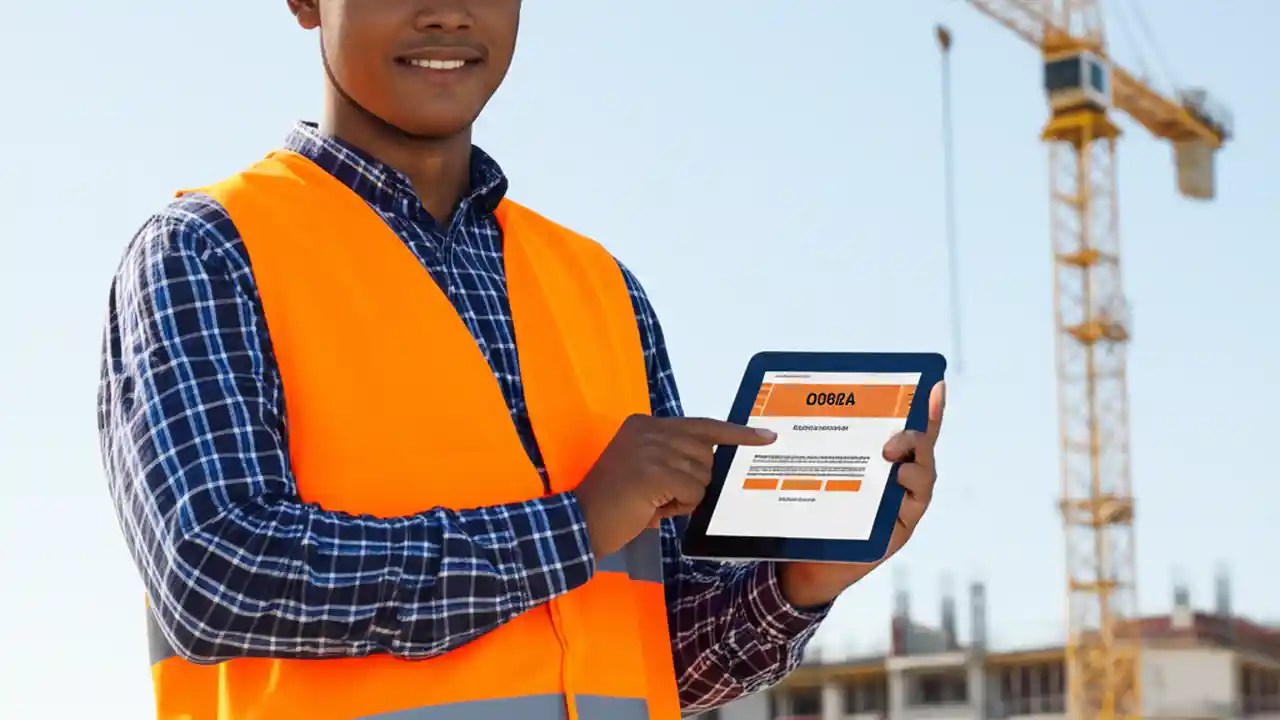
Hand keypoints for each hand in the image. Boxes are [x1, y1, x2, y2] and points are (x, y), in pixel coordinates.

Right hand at [575, 415, 776, 558]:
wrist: (580, 520)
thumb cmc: (614, 502)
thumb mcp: (645, 469)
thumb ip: (675, 459)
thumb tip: (712, 466)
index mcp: (646, 424)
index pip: (702, 425)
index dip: (736, 433)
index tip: (766, 436)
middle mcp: (650, 429)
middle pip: (707, 453)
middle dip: (695, 480)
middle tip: (663, 495)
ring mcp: (652, 448)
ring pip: (703, 474)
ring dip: (685, 496)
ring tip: (653, 501)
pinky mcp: (655, 471)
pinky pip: (693, 491)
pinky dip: (680, 506)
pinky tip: (653, 508)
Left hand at [778, 381, 945, 607]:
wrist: (801, 562)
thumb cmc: (808, 513)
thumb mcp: (812, 474)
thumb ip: (817, 448)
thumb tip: (793, 411)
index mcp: (880, 462)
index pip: (907, 431)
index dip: (926, 409)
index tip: (935, 385)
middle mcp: (898, 481)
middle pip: (922, 451)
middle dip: (915, 438)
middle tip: (891, 441)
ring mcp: (902, 506)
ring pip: (924, 478)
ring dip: (914, 465)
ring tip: (892, 459)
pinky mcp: (898, 530)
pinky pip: (914, 506)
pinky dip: (909, 490)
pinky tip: (897, 480)